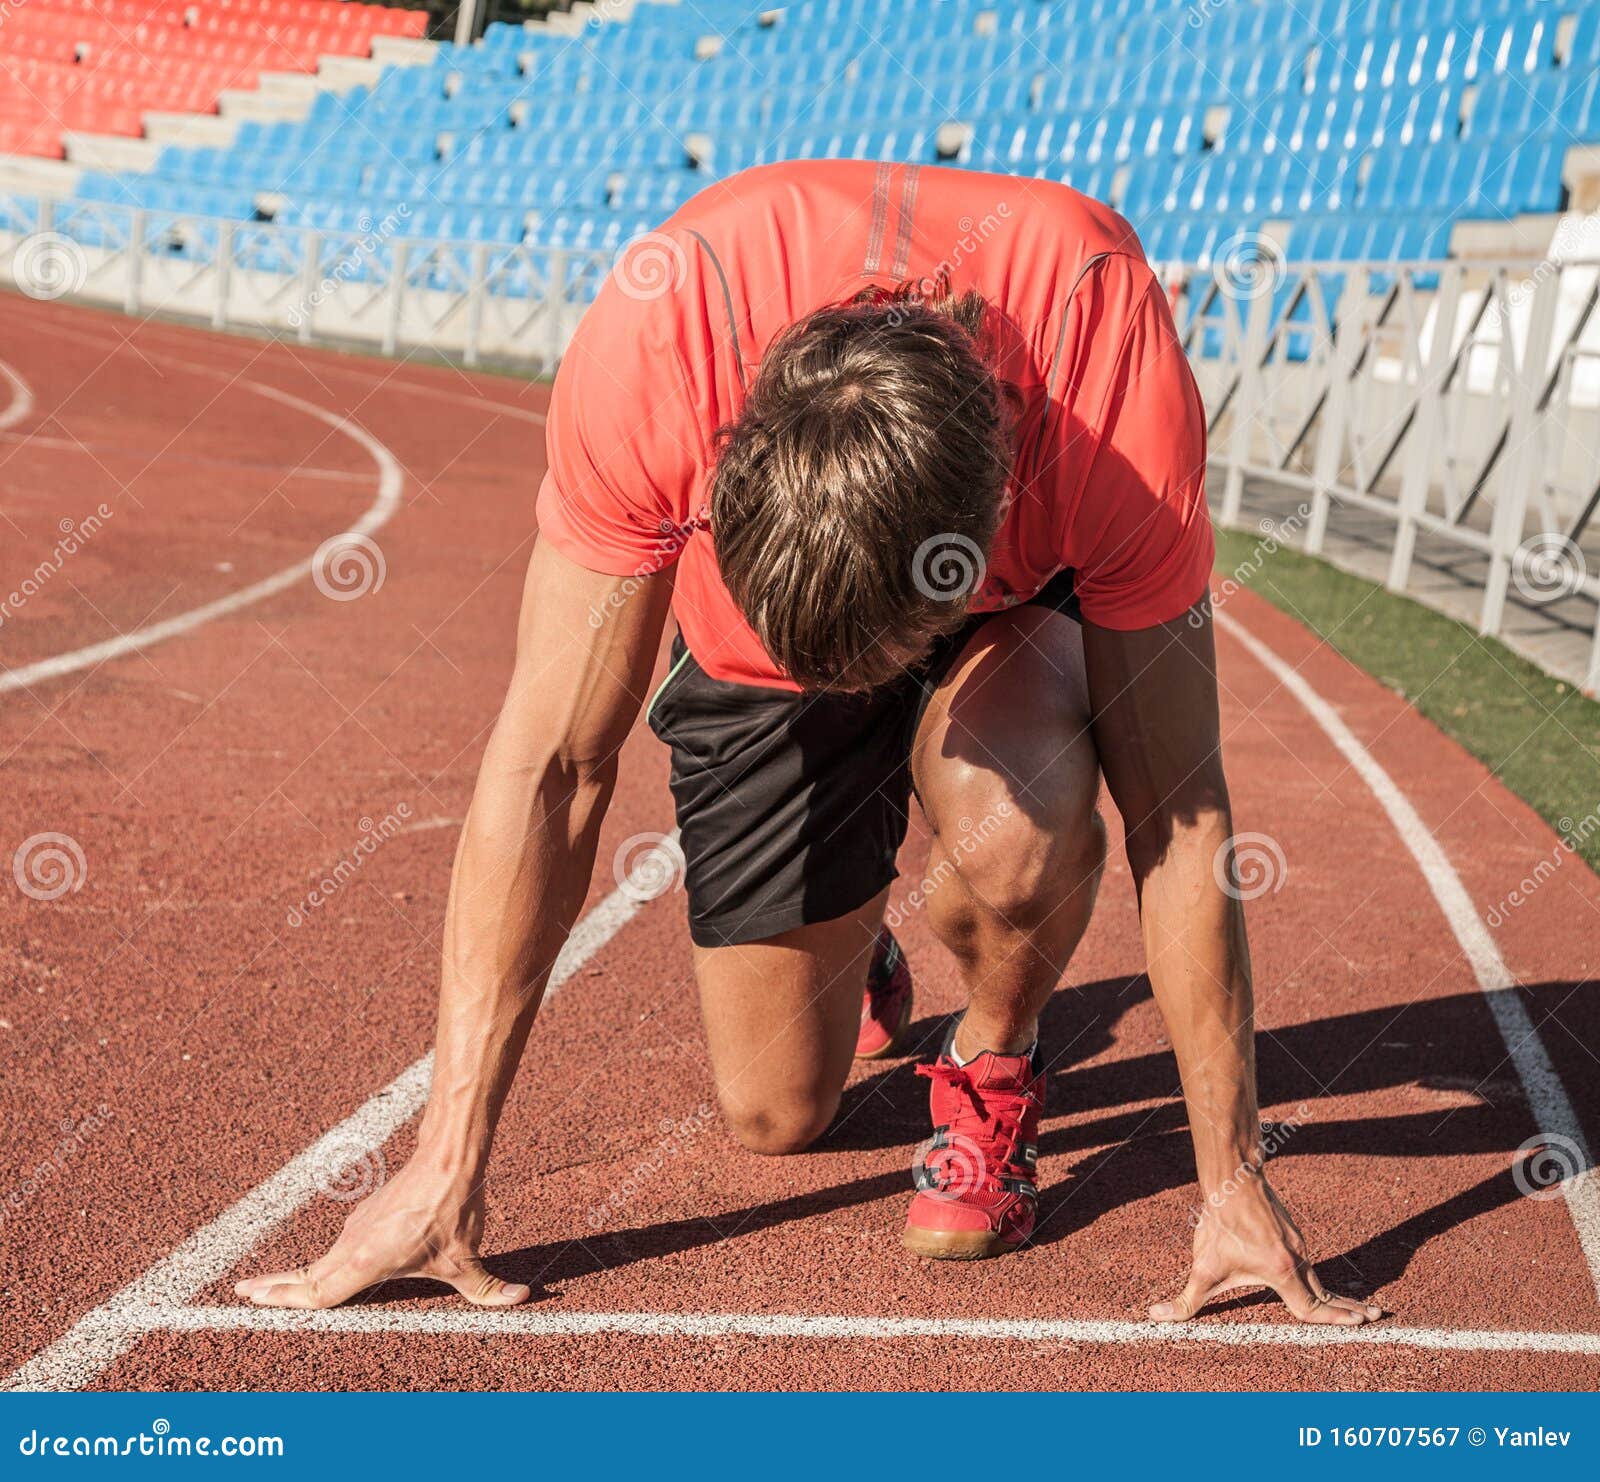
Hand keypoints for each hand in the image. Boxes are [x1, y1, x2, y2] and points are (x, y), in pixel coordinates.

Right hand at [234, 1160, 530, 1309]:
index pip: (315, 1291)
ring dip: (299, 1273)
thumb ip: (489, 1289)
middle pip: (307, 1274)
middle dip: (275, 1287)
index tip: (253, 1301)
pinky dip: (325, 1258)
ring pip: (323, 1258)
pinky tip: (329, 1265)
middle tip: (244, 1293)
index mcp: (366, 1261)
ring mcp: (359, 1226)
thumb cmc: (453, 1208)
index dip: (284, 1300)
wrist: (450, 1157)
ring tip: (272, 1286)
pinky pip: (341, 1244)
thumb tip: (521, 1299)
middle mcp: (354, 1243)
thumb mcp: (469, 1259)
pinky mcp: (370, 1213)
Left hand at [1151, 1173, 1382, 1326]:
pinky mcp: (1294, 1235)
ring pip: (1319, 1278)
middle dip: (1351, 1309)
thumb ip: (1183, 1300)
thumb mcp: (1201, 1266)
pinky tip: (1324, 1288)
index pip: (1313, 1307)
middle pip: (1328, 1294)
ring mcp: (1299, 1245)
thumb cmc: (1218, 1223)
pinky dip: (1321, 1280)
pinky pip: (1310, 1264)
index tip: (1359, 1326)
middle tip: (1377, 1318)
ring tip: (1358, 1310)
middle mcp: (1298, 1259)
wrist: (1233, 1179)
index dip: (1334, 1321)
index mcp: (1282, 1271)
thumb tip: (1154, 1317)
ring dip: (1338, 1296)